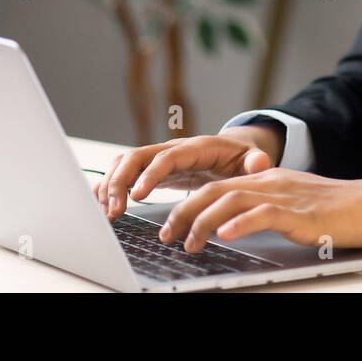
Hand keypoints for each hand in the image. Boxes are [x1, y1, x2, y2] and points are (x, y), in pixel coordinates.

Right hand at [92, 129, 279, 219]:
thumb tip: (260, 162)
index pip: (167, 156)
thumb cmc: (240, 157)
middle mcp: (172, 149)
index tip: (138, 195)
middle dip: (121, 181)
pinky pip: (124, 171)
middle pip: (137, 156)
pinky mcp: (151, 169)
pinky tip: (101, 202)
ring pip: (126, 162)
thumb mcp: (251, 159)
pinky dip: (110, 184)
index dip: (151, 174)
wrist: (232, 151)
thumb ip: (255, 162)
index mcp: (195, 147)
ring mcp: (159, 158)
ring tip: (108, 212)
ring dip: (111, 184)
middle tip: (114, 210)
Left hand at [156, 169, 361, 251]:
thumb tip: (231, 225)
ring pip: (230, 200)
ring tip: (189, 244)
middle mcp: (269, 182)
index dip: (188, 206)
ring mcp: (283, 194)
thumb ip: (263, 209)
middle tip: (167, 237)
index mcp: (266, 179)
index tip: (170, 227)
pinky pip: (263, 213)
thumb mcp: (291, 204)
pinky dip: (240, 223)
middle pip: (214, 190)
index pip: (216, 186)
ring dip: (203, 222)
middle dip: (184, 213)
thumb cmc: (335, 210)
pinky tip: (225, 234)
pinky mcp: (298, 212)